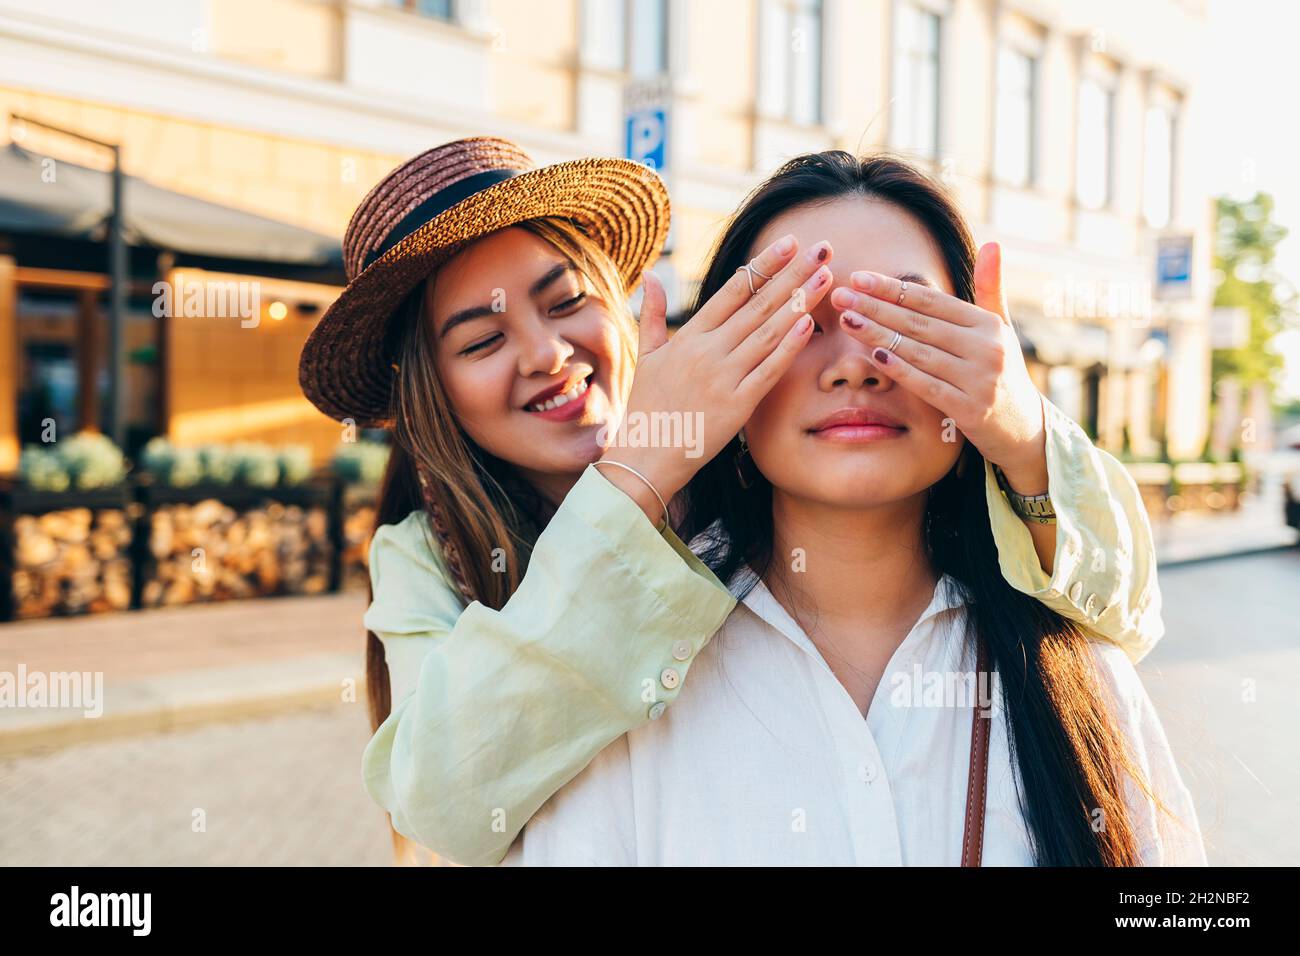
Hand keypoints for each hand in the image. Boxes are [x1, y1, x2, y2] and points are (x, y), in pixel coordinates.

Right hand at [597, 234, 835, 522]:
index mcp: (688, 336)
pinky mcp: (736, 405)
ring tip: (826, 277)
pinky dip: (789, 346)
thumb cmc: (647, 409)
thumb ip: (652, 315)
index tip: (789, 243)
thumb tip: (651, 277)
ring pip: (768, 331)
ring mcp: (723, 377)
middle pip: (758, 304)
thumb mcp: (646, 357)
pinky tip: (810, 323)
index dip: (764, 265)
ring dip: (800, 302)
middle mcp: (707, 351)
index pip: (733, 290)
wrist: (644, 457)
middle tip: (821, 249)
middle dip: (792, 274)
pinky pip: (768, 370)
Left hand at [830, 242, 1048, 493]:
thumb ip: (991, 288)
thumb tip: (993, 243)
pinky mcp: (969, 409)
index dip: (892, 288)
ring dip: (878, 334)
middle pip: (919, 323)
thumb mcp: (1002, 329)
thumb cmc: (1003, 372)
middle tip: (840, 296)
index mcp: (988, 325)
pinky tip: (874, 355)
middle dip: (875, 308)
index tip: (859, 278)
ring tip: (847, 320)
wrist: (1024, 428)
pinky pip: (927, 385)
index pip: (931, 301)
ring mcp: (978, 379)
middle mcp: (985, 348)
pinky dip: (900, 369)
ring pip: (918, 351)